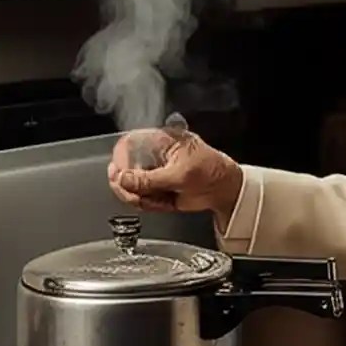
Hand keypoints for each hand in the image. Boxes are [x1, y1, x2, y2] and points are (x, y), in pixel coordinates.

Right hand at [107, 126, 243, 217]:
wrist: (226, 190)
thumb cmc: (212, 172)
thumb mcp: (181, 175)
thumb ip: (150, 180)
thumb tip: (123, 179)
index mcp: (161, 141)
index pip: (128, 144)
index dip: (120, 159)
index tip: (119, 175)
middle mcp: (153, 156)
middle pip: (122, 167)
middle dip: (126, 185)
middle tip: (134, 195)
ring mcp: (152, 173)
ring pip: (128, 186)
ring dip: (138, 197)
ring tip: (159, 199)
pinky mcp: (155, 189)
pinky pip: (140, 198)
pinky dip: (148, 204)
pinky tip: (163, 202)